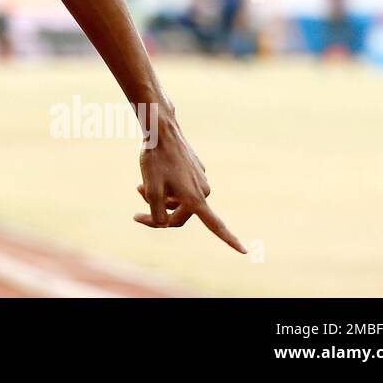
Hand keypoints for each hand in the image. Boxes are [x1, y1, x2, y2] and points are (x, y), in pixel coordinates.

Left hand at [134, 110, 245, 253]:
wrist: (161, 131)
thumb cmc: (155, 160)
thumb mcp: (150, 191)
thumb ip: (157, 214)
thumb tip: (164, 224)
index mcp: (195, 199)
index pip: (216, 226)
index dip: (231, 240)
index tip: (246, 252)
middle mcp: (203, 191)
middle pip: (180, 216)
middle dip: (158, 214)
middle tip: (136, 211)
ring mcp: (200, 180)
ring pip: (178, 201)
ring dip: (160, 198)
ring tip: (139, 186)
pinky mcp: (196, 171)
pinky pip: (179, 187)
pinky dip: (165, 186)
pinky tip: (154, 173)